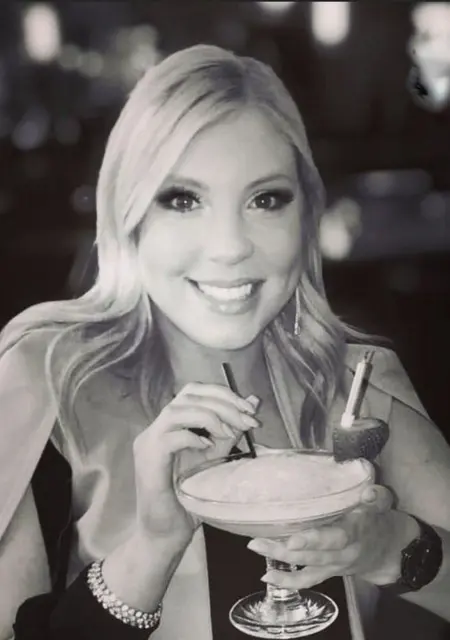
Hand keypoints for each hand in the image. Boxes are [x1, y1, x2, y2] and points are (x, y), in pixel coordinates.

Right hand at [133, 382, 259, 545]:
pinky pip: (169, 437)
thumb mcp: (217, 458)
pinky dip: (193, 437)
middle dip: (222, 403)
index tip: (250, 409)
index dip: (222, 393)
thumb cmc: (189, 499)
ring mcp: (148, 444)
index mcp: (170, 426)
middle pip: (187, 396)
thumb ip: (231, 430)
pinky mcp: (148, 461)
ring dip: (210, 417)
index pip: (193, 391)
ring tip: (230, 433)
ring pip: (176, 411)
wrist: (166, 535)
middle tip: (247, 419)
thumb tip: (253, 402)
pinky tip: (209, 448)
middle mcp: (155, 429)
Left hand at [247, 485, 418, 587]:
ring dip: (279, 559)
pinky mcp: (328, 573)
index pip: (336, 538)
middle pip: (314, 554)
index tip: (292, 538)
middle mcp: (343, 553)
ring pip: (307, 566)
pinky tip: (267, 576)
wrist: (388, 551)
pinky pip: (308, 580)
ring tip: (256, 546)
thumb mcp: (382, 505)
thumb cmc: (378, 520)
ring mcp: (334, 565)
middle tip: (258, 541)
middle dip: (285, 549)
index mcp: (356, 532)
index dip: (314, 540)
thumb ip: (376, 498)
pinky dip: (288, 581)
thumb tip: (367, 491)